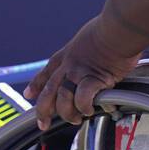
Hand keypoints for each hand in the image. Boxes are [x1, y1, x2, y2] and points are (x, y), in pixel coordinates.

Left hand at [22, 16, 145, 130]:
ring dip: (68, 113)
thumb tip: (99, 55)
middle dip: (43, 110)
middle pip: (49, 91)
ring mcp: (79, 72)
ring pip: (63, 99)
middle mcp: (69, 65)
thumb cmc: (111, 27)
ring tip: (75, 119)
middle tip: (43, 123)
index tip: (29, 95)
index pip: (47, 72)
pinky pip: (83, 99)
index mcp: (67, 54)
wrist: (119, 26)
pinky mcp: (94, 79)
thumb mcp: (90, 36)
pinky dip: (85, 107)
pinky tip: (90, 110)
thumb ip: (88, 50)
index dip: (36, 85)